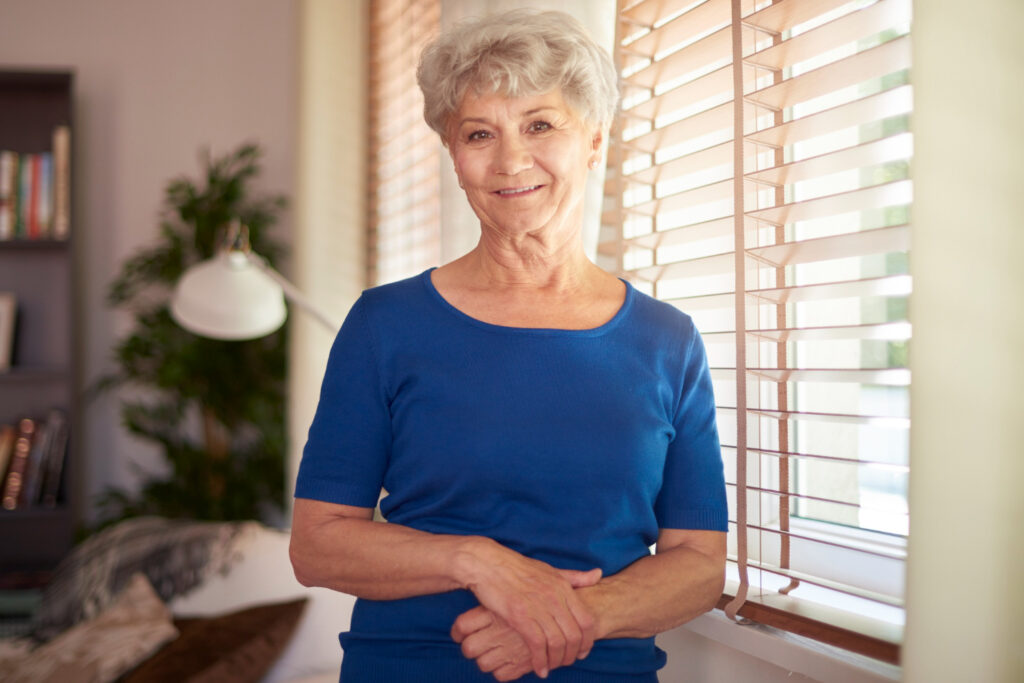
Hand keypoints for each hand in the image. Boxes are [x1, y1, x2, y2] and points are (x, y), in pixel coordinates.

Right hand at [455, 540, 600, 677]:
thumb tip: (598, 574)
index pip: (587, 621)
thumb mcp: (550, 570)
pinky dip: (540, 661)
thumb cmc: (518, 568)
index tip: (582, 651)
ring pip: (557, 643)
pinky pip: (537, 645)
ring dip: (556, 661)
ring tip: (551, 666)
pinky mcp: (520, 616)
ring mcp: (537, 606)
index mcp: (563, 586)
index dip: (588, 641)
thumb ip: (575, 577)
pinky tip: (538, 668)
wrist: (487, 564)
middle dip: (572, 655)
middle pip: (575, 636)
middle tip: (565, 662)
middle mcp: (554, 597)